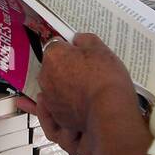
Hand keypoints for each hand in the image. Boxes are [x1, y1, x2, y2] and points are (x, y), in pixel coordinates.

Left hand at [16, 34, 137, 154]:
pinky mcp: (56, 115)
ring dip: (64, 85)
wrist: (109, 110)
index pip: (56, 45)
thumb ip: (86, 40)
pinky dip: (64, 103)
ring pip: (53, 87)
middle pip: (52, 67)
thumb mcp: (100, 49)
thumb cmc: (105, 79)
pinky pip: (57, 105)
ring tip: (83, 88)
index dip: (68, 48)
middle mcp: (46, 76)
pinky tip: (78, 102)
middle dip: (65, 67)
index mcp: (54, 55)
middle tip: (84, 69)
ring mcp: (49, 97)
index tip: (78, 51)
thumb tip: (79, 39)